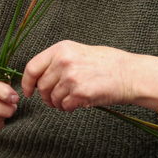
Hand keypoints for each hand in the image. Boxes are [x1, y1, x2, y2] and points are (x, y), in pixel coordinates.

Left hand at [22, 41, 143, 111]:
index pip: (32, 67)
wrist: (130, 74)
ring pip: (52, 98)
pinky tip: (77, 103)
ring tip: (69, 100)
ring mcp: (71, 78)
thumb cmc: (106, 63)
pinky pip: (64, 106)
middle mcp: (63, 62)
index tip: (28, 91)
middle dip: (45, 96)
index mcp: (61, 49)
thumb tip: (39, 77)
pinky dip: (68, 108)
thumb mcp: (77, 52)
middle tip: (54, 100)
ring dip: (58, 104)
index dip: (27, 82)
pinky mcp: (80, 93)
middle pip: (41, 86)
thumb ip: (57, 61)